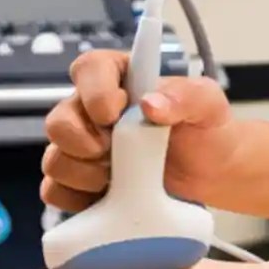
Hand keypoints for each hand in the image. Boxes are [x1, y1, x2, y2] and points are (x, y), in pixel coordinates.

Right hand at [40, 50, 242, 212]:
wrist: (214, 171)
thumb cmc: (207, 129)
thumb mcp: (208, 104)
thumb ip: (185, 96)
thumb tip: (149, 104)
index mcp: (121, 79)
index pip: (88, 69)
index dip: (94, 92)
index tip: (114, 113)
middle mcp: (93, 110)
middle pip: (58, 120)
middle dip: (82, 142)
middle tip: (115, 152)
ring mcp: (83, 148)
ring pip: (54, 160)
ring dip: (85, 174)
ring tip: (122, 176)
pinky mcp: (81, 183)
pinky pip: (56, 192)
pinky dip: (78, 198)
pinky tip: (110, 197)